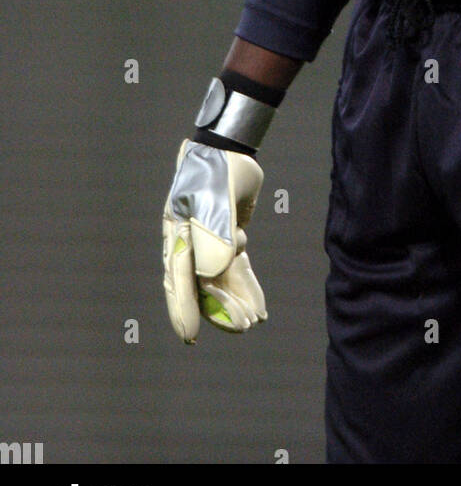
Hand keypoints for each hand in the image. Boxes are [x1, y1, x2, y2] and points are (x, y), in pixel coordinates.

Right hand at [162, 139, 266, 343]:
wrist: (228, 148)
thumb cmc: (214, 172)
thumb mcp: (213, 203)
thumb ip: (213, 237)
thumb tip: (211, 275)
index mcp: (177, 236)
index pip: (179, 279)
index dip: (184, 308)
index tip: (189, 336)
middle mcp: (190, 244)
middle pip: (201, 285)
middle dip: (219, 309)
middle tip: (241, 327)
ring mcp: (209, 242)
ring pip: (221, 281)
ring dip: (236, 301)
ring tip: (254, 320)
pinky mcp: (228, 238)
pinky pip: (236, 269)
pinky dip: (246, 286)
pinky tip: (259, 304)